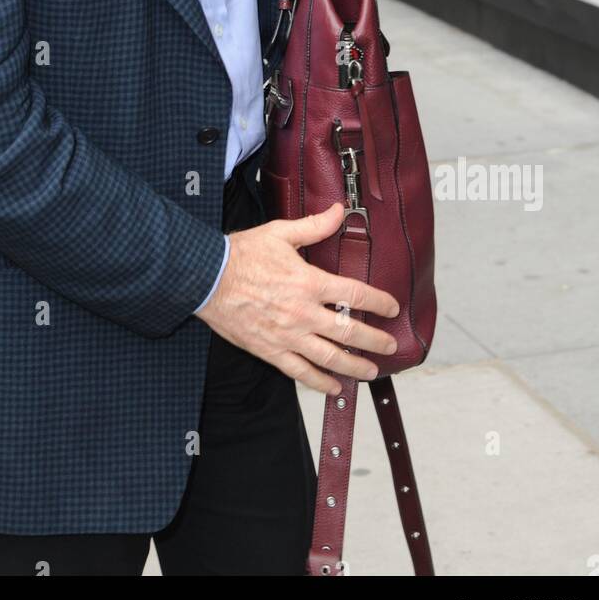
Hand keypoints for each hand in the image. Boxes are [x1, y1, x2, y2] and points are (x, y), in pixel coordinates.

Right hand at [196, 203, 400, 394]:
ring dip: (355, 367)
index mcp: (309, 282)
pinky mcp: (271, 350)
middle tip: (391, 345)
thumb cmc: (242, 254)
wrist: (207, 278)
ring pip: (330, 358)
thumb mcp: (280, 233)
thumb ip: (314, 226)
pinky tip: (333, 388)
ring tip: (371, 371)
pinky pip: (300, 372)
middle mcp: (303, 312)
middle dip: (375, 340)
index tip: (391, 307)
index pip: (355, 295)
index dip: (379, 302)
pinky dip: (319, 382)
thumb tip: (339, 211)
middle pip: (349, 331)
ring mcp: (288, 335)